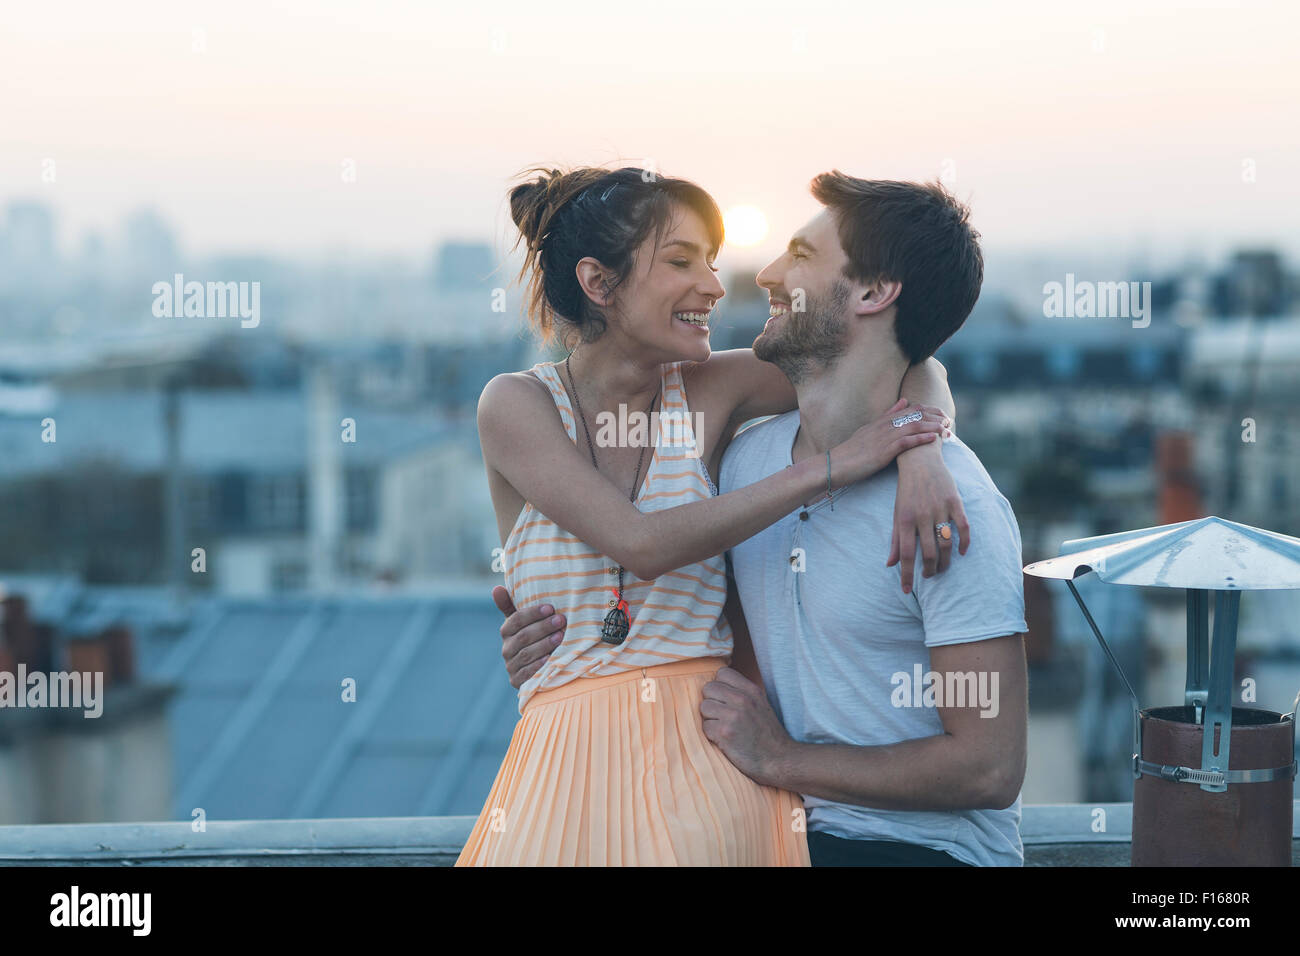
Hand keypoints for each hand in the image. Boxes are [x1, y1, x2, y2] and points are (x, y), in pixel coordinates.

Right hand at [493, 586, 564, 688]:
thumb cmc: (534, 636)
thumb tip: (497, 588)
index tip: (551, 608)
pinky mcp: (517, 681)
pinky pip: (526, 674)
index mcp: (506, 631)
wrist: (538, 668)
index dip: (532, 613)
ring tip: (560, 637)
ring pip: (526, 654)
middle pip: (523, 637)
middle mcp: (506, 649)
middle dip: (543, 627)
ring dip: (544, 645)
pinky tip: (550, 659)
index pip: (515, 620)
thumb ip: (511, 604)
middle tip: (561, 620)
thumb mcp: (525, 621)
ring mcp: (511, 666)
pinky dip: (538, 666)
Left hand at [700, 666, 793, 785]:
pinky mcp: (725, 733)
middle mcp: (742, 699)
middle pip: (708, 688)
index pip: (722, 673)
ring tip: (724, 728)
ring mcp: (733, 715)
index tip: (725, 699)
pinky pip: (705, 727)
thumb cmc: (767, 734)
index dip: (720, 686)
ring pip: (704, 707)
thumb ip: (742, 692)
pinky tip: (725, 740)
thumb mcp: (760, 704)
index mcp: (752, 690)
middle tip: (723, 716)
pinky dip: (712, 735)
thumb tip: (717, 683)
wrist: (779, 760)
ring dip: (710, 719)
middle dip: (712, 702)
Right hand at [831, 399, 946, 486]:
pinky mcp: (884, 451)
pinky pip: (906, 442)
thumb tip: (903, 401)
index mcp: (882, 421)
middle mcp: (885, 426)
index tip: (941, 415)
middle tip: (950, 421)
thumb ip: (887, 416)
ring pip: (914, 427)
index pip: (911, 410)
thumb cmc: (852, 451)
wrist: (836, 464)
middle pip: (916, 416)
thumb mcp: (869, 429)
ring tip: (947, 429)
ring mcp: (884, 438)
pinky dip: (922, 439)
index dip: (929, 411)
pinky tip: (934, 438)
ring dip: (933, 427)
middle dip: (935, 417)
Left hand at [887, 440, 969, 593]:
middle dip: (930, 570)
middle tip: (930, 576)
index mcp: (904, 519)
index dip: (906, 575)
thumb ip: (896, 540)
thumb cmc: (906, 491)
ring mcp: (939, 508)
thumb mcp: (897, 514)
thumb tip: (890, 564)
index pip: (906, 554)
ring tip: (942, 568)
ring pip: (946, 543)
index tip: (906, 590)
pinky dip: (965, 543)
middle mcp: (922, 515)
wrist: (920, 460)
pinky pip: (964, 527)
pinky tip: (961, 553)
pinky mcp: (955, 502)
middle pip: (928, 553)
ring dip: (945, 561)